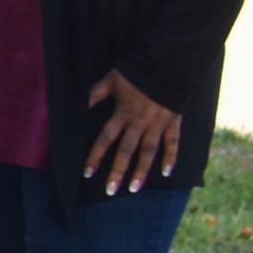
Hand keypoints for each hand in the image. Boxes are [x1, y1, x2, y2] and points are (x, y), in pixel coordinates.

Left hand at [84, 70, 181, 194]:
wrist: (169, 62)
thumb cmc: (137, 71)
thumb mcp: (111, 80)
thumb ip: (95, 94)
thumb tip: (78, 106)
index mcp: (123, 113)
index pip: (106, 139)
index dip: (95, 156)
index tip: (87, 174)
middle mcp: (140, 122)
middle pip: (127, 150)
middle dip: (118, 171)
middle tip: (110, 190)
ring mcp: (159, 123)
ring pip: (149, 151)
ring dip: (141, 171)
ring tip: (134, 189)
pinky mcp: (174, 121)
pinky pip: (173, 143)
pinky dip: (171, 157)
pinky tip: (166, 173)